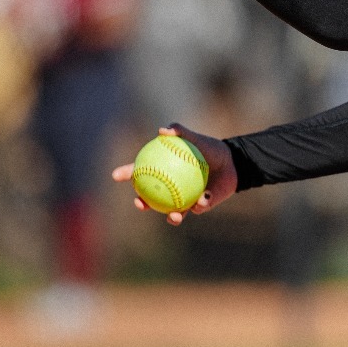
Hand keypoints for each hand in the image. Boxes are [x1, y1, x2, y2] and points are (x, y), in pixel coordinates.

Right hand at [111, 125, 238, 225]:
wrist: (232, 162)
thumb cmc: (209, 148)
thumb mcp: (195, 138)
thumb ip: (180, 132)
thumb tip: (162, 130)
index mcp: (164, 171)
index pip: (141, 172)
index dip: (126, 174)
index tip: (115, 175)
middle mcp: (171, 188)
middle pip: (151, 199)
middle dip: (142, 203)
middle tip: (139, 202)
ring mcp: (185, 199)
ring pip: (173, 212)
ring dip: (172, 216)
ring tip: (174, 215)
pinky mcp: (201, 206)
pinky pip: (199, 208)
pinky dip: (200, 205)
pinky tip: (201, 202)